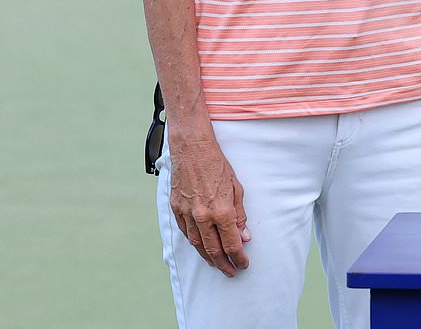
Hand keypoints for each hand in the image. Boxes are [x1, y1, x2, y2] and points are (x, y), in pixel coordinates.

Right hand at [166, 133, 250, 275]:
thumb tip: (244, 236)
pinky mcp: (176, 209)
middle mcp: (203, 216)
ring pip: (197, 244)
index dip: (239, 257)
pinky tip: (200, 247)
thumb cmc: (218, 166)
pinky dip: (194, 242)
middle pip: (213, 249)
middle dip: (223, 264)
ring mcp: (187, 214)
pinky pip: (185, 232)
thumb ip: (240, 215)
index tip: (243, 264)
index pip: (231, 243)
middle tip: (231, 271)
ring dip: (207, 257)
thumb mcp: (237, 189)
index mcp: (222, 211)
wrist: (192, 150)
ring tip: (216, 264)